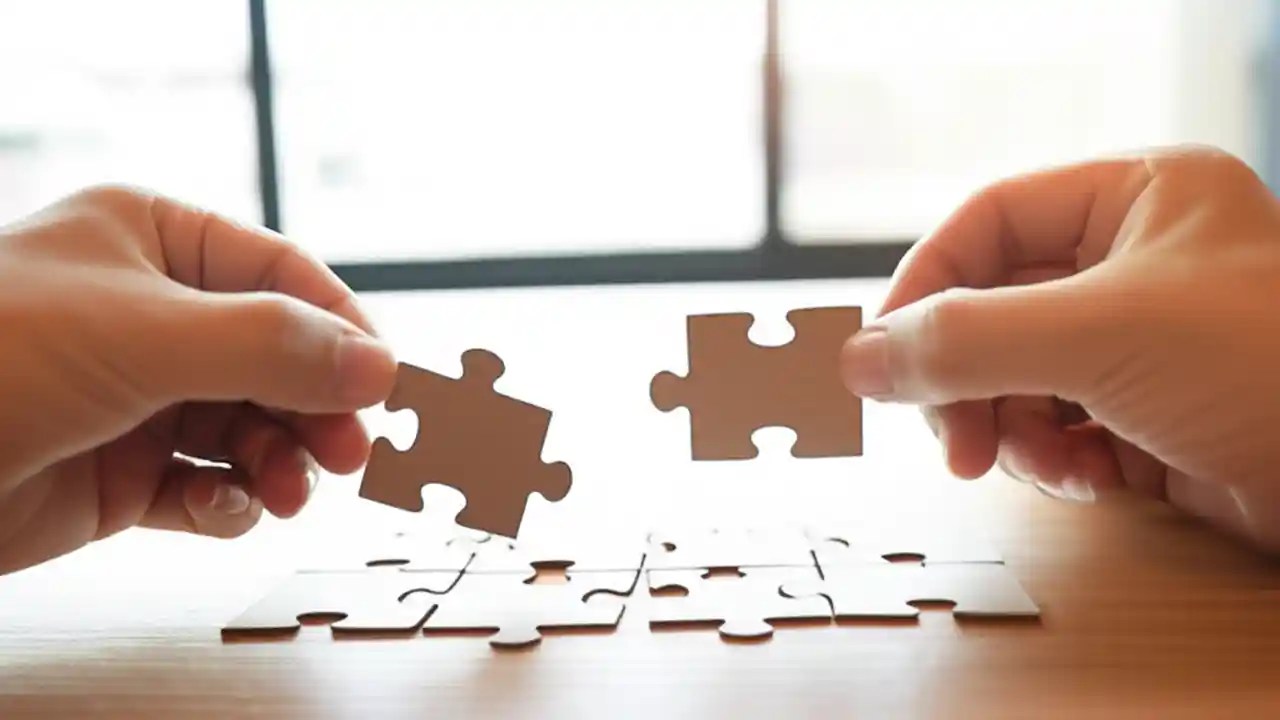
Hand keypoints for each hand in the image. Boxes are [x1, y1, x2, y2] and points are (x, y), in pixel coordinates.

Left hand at [0, 185, 396, 573]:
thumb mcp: (146, 334)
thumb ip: (273, 347)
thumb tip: (378, 366)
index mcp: (154, 241)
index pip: (282, 275)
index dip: (341, 327)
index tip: (386, 381)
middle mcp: (152, 314)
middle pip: (277, 357)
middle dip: (315, 406)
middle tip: (349, 453)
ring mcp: (139, 394)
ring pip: (251, 425)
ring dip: (282, 460)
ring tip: (292, 489)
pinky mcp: (122, 471)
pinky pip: (206, 483)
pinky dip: (229, 499)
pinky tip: (223, 506)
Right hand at [840, 145, 1279, 552]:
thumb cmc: (1269, 368)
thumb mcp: (1098, 336)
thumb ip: (965, 341)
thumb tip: (856, 358)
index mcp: (1139, 199)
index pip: (991, 221)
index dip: (927, 281)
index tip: (885, 349)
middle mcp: (1139, 265)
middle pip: (994, 308)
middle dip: (962, 375)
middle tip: (943, 434)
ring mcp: (1146, 346)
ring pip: (1016, 376)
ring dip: (1000, 425)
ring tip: (1012, 462)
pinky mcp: (1152, 418)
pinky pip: (1057, 429)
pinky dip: (1049, 460)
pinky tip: (1078, 478)